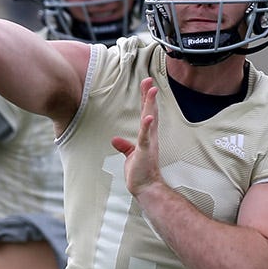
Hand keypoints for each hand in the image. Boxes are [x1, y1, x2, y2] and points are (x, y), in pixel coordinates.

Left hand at [110, 77, 161, 197]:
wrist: (146, 187)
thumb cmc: (140, 173)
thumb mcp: (129, 156)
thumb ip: (124, 146)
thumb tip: (115, 139)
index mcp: (147, 137)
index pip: (146, 114)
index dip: (146, 100)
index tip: (147, 85)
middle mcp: (150, 137)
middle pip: (150, 112)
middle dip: (149, 96)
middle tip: (149, 80)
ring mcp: (149, 143)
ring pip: (150, 120)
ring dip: (150, 105)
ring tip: (152, 91)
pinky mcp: (145, 151)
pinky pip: (146, 136)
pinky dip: (147, 126)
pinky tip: (148, 117)